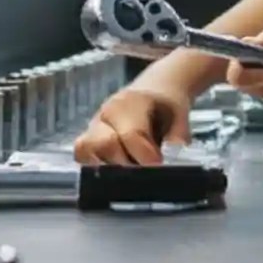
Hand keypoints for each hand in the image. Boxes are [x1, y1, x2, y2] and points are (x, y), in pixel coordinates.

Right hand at [72, 85, 191, 165]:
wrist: (156, 90)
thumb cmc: (167, 104)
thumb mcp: (181, 114)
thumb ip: (178, 134)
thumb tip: (174, 151)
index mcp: (129, 103)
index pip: (131, 135)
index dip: (145, 156)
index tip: (159, 166)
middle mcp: (106, 113)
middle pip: (104, 144)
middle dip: (126, 164)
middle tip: (145, 172)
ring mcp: (94, 126)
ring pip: (86, 150)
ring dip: (108, 166)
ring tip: (130, 172)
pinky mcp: (88, 138)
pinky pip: (82, 155)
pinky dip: (96, 167)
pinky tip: (117, 171)